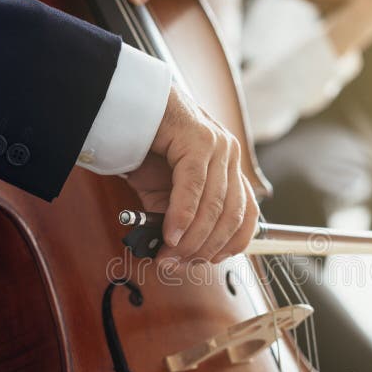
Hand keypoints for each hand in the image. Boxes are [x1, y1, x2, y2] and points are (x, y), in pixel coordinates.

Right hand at [124, 86, 259, 263]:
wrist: (124, 106)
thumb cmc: (145, 145)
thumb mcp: (165, 190)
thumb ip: (178, 216)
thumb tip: (177, 251)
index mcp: (229, 166)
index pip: (247, 215)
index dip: (230, 244)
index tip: (207, 262)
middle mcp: (229, 154)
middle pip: (231, 216)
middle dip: (204, 248)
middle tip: (178, 264)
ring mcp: (218, 144)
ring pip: (215, 206)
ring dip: (191, 239)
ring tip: (170, 255)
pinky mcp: (198, 138)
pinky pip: (194, 187)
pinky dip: (182, 217)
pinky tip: (170, 234)